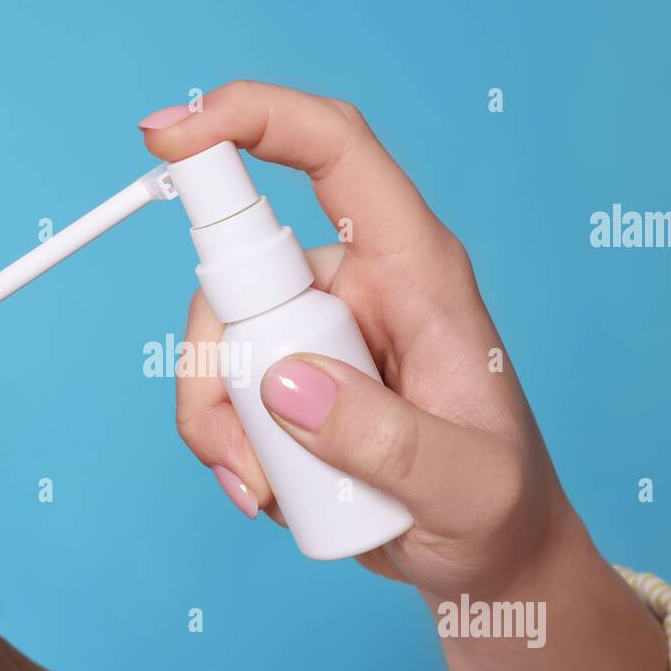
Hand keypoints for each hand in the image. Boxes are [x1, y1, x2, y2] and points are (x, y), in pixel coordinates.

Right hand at [140, 81, 668, 670]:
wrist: (486, 553)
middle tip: (247, 461)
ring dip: (217, 419)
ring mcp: (316, 327)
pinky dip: (221, 442)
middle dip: (219, 366)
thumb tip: (283, 384)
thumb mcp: (464, 486)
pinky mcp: (288, 374)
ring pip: (217, 334)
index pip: (335, 151)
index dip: (254, 118)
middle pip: (240, 267)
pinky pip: (219, 384)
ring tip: (267, 492)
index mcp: (417, 268)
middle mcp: (358, 282)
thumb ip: (385, 439)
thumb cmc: (498, 507)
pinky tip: (267, 491)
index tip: (172, 136)